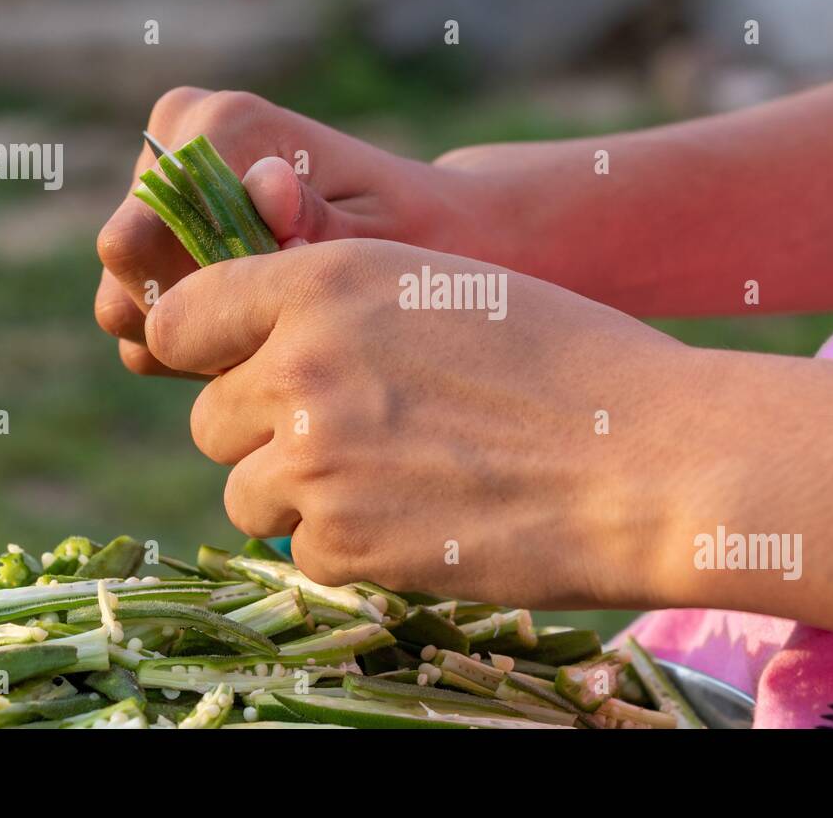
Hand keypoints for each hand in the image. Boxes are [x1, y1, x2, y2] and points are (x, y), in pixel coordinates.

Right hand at [95, 88, 492, 376]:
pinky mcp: (153, 246)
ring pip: (124, 305)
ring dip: (198, 340)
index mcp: (226, 123)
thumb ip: (322, 223)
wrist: (422, 233)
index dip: (207, 292)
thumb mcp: (388, 237)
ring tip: (280, 332)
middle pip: (127, 269)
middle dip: (201, 317)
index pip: (145, 230)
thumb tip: (266, 189)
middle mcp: (174, 143)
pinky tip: (261, 338)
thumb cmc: (414, 231)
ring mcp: (154, 195)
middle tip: (287, 328)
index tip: (287, 306)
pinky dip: (198, 348)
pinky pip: (140, 328)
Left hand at [143, 238, 710, 608]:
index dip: (204, 344)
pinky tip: (422, 517)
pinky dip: (347, 543)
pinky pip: (301, 550)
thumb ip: (335, 303)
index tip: (233, 364)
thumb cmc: (566, 359)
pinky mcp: (345, 546)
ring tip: (395, 476)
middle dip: (263, 426)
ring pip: (245, 489)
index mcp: (324, 282)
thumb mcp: (441, 285)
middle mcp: (299, 367)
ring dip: (300, 491)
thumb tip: (258, 341)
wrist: (651, 460)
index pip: (181, 317)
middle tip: (351, 430)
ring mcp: (315, 464)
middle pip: (209, 415)